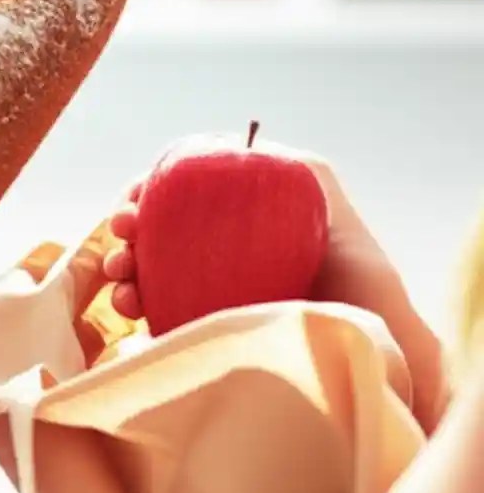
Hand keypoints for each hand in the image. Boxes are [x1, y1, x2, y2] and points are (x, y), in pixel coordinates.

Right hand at [101, 143, 449, 432]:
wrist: (370, 355)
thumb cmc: (361, 287)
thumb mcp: (332, 210)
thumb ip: (297, 171)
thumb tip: (244, 138)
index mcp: (240, 229)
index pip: (181, 201)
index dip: (150, 193)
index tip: (134, 198)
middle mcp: (219, 262)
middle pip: (155, 235)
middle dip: (128, 228)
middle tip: (122, 231)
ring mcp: (207, 301)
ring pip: (146, 274)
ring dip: (122, 266)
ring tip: (122, 274)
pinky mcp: (202, 339)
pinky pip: (154, 319)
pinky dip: (132, 306)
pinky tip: (130, 306)